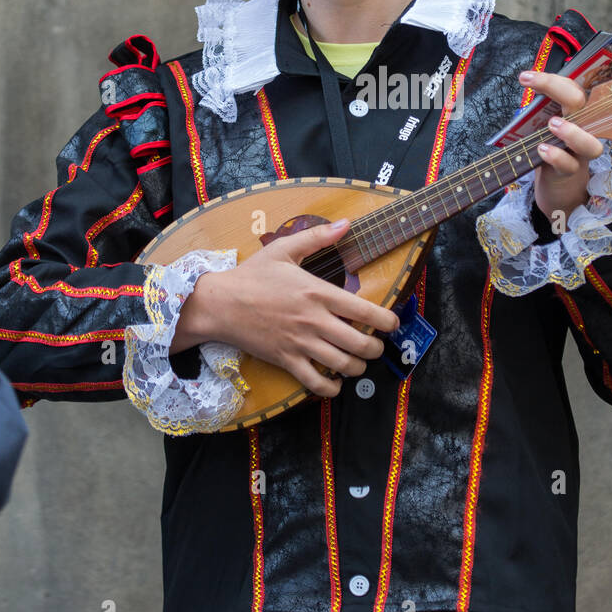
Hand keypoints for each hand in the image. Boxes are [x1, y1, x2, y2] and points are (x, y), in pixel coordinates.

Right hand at [170, 218, 400, 398]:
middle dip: (376, 348)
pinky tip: (335, 383)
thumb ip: (318, 237)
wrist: (219, 303)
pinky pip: (315, 383)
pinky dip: (331, 388)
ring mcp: (301, 343)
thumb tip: (346, 223)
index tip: (392, 323)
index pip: (366, 311)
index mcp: (318, 293)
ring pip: (343, 366)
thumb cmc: (252, 275)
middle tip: (376, 345)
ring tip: (358, 362)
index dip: (387, 321)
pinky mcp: (286, 360)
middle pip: (361, 344)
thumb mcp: (284, 249)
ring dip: (358, 368)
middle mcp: (314, 321)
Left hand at [517, 70, 604, 229]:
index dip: (550, 79)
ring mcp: (579, 153)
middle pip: (582, 103)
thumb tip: (524, 91)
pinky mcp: (569, 173)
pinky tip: (542, 150)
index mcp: (575, 114)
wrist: (559, 186)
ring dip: (572, 132)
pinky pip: (570, 164)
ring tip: (552, 124)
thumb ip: (540, 111)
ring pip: (590, 144)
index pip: (571, 87)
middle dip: (559, 89)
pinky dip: (557, 156)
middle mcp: (583, 130)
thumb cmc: (551, 149)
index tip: (524, 78)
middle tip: (535, 86)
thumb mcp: (545, 127)